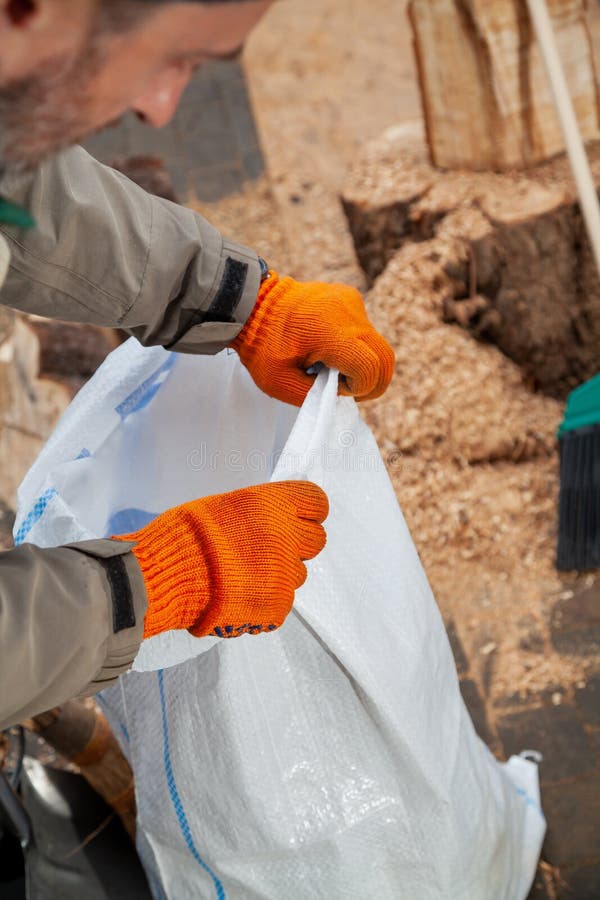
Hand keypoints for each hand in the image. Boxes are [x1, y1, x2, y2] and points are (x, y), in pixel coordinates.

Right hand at [113, 481, 328, 639]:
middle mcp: (287, 536)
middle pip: (316, 539)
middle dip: (296, 543)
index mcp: (275, 505)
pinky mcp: (278, 605)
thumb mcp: (224, 506)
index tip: (296, 518)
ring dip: (279, 573)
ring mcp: (286, 574)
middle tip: (267, 550)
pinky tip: (237, 596)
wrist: (167, 577)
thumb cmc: (186, 536)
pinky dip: (263, 600)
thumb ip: (258, 513)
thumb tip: (270, 519)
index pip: (317, 502)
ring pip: (298, 573)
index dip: (307, 512)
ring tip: (244, 575)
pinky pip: (280, 601)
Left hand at [230, 272, 394, 406]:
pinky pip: (365, 328)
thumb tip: (343, 393)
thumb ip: (317, 396)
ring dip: (362, 362)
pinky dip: (355, 344)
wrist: (251, 304)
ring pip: (377, 344)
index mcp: (332, 334)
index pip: (370, 369)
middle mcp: (349, 314)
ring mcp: (352, 301)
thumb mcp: (281, 384)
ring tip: (329, 363)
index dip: (358, 388)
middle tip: (347, 389)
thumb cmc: (261, 345)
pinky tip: (326, 345)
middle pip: (385, 357)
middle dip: (373, 382)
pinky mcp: (350, 296)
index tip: (333, 388)